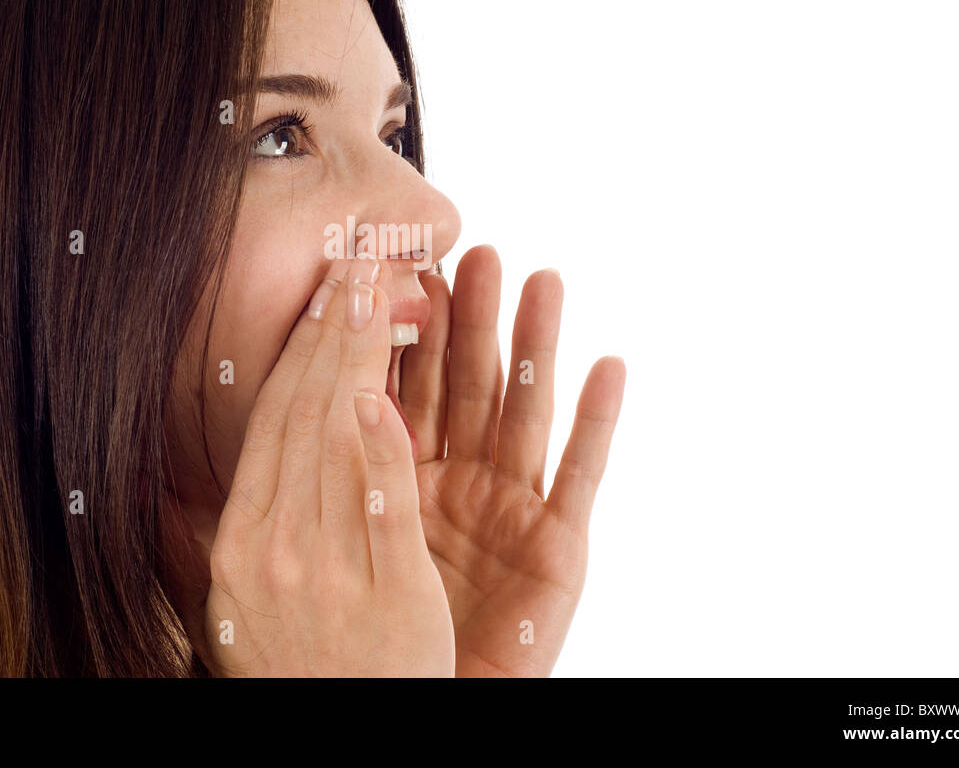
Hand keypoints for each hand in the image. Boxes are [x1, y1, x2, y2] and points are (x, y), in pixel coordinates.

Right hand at [205, 256, 454, 676]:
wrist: (339, 741)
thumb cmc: (291, 671)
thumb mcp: (230, 602)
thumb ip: (213, 531)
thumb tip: (181, 476)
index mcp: (240, 539)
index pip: (271, 422)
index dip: (298, 351)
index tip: (322, 296)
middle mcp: (276, 546)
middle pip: (307, 415)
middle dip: (334, 331)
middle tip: (359, 264)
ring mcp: (331, 569)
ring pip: (341, 443)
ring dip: (362, 360)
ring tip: (384, 293)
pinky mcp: (390, 595)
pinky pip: (385, 509)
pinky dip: (382, 450)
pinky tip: (384, 397)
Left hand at [399, 245, 625, 676]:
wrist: (412, 708)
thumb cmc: (383, 636)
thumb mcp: (366, 542)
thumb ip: (371, 469)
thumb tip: (351, 391)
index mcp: (407, 475)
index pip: (404, 386)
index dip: (406, 330)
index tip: (400, 268)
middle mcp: (464, 480)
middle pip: (468, 385)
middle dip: (472, 319)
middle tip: (474, 251)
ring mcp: (513, 507)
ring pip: (525, 411)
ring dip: (537, 347)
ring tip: (544, 280)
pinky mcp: (557, 546)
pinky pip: (579, 476)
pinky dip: (595, 422)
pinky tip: (607, 366)